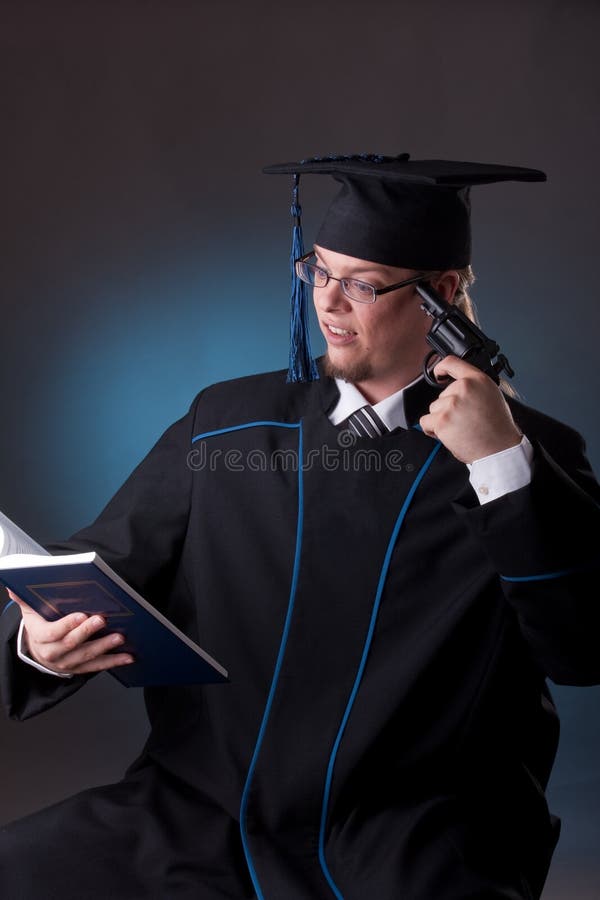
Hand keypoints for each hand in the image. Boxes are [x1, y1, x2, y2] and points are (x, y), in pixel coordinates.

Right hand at [8, 590, 133, 675]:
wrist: (38, 651)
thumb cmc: (39, 624)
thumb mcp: (29, 611)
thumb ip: (23, 598)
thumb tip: (13, 586)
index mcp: (40, 637)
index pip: (51, 633)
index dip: (66, 625)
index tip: (81, 615)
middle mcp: (52, 653)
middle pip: (70, 644)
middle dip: (87, 632)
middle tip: (102, 620)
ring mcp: (67, 663)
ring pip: (86, 656)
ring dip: (104, 647)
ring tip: (119, 637)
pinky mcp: (80, 668)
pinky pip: (97, 666)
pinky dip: (113, 662)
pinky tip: (128, 657)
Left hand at [419, 355, 521, 463]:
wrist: (499, 449)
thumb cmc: (498, 427)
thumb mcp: (491, 395)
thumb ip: (474, 387)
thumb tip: (458, 386)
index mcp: (477, 379)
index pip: (451, 362)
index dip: (441, 368)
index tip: (438, 374)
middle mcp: (463, 388)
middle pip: (441, 395)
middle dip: (448, 408)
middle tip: (465, 420)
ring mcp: (451, 404)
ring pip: (434, 409)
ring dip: (442, 420)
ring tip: (461, 428)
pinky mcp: (442, 420)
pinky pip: (426, 422)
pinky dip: (433, 430)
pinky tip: (450, 434)